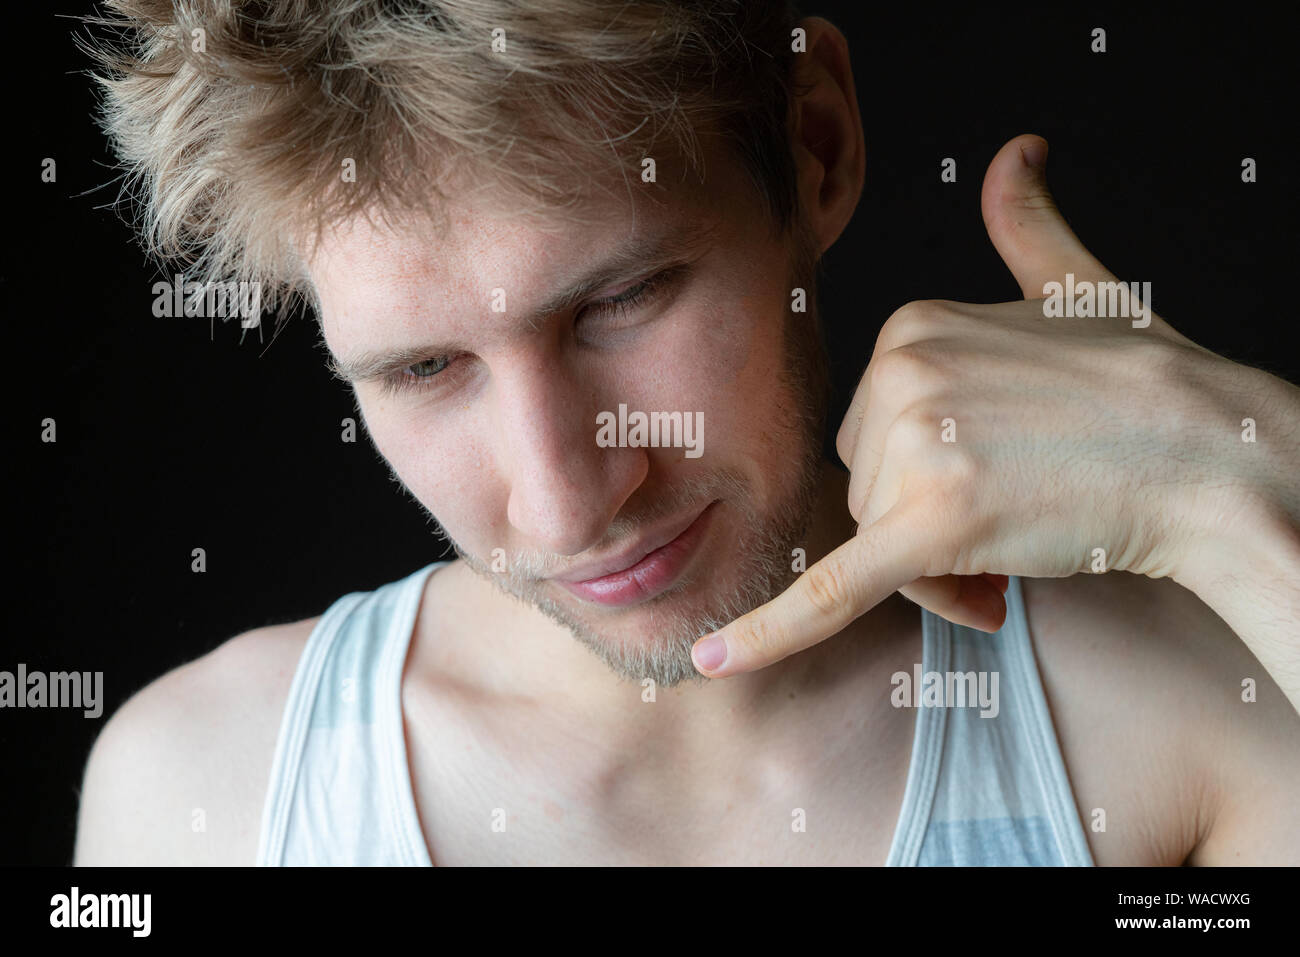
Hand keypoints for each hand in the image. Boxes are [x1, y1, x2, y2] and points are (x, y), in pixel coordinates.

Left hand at [691, 133, 1288, 677]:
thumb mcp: (1073, 288)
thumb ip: (1025, 227)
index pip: (871, 431)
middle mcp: (899, 373)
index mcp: (908, 326)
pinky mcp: (931, 524)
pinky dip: (770, 632)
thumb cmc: (1148, 385)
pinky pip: (830, 591)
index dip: (927, 471)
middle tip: (1013, 525)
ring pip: (874, 544)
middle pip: (865, 487)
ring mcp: (916, 444)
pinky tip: (711, 660)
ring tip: (1019, 549)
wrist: (1213, 456)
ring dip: (941, 569)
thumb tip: (1016, 155)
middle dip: (927, 525)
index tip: (998, 480)